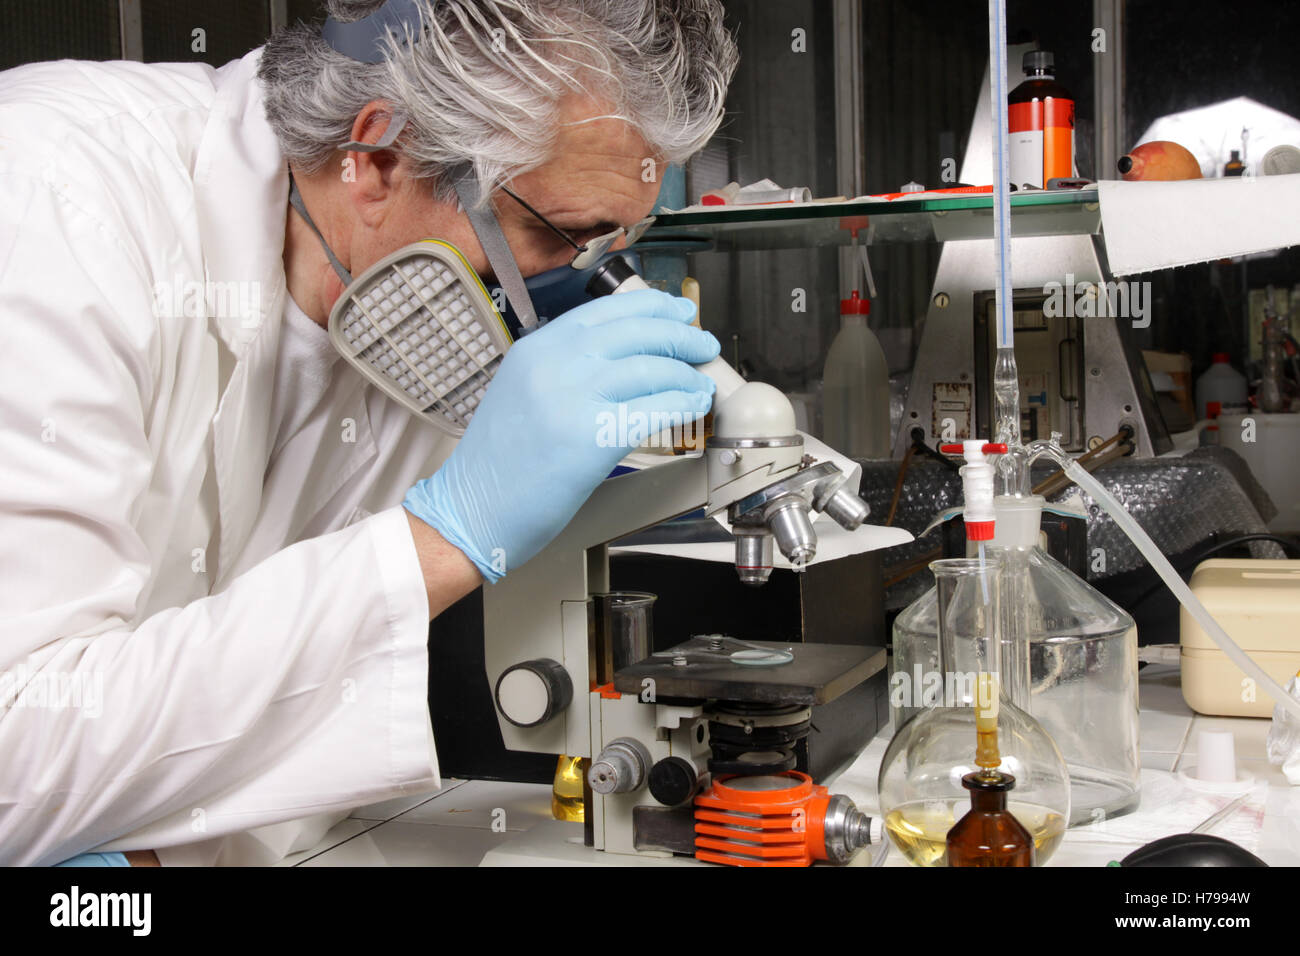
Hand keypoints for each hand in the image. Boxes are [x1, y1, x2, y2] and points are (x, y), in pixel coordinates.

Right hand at [403, 290, 718, 580]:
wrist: (472, 509)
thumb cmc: (497, 464)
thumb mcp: (521, 391)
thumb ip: (563, 367)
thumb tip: (623, 358)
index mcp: (536, 348)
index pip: (605, 311)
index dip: (652, 307)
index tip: (677, 311)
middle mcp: (555, 364)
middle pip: (636, 332)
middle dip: (680, 335)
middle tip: (702, 344)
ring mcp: (573, 398)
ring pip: (651, 369)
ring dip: (686, 374)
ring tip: (701, 382)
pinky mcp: (593, 437)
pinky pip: (655, 409)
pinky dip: (683, 404)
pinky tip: (693, 406)